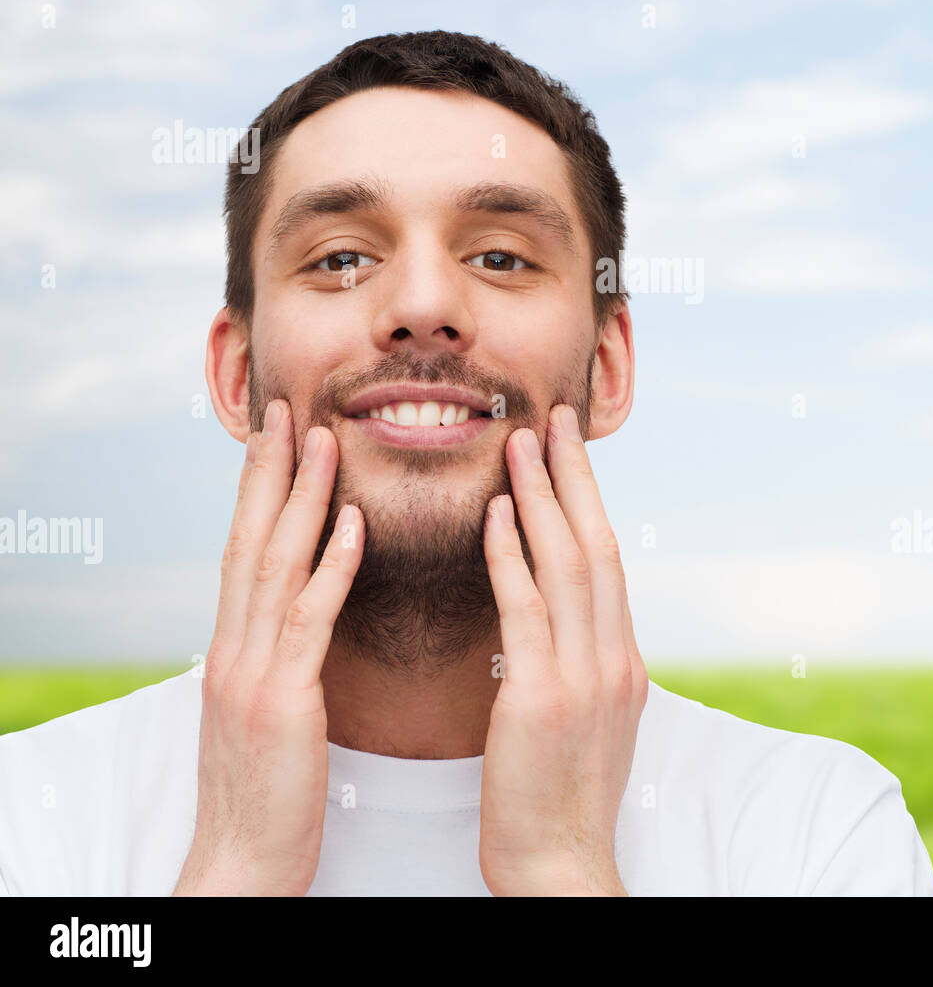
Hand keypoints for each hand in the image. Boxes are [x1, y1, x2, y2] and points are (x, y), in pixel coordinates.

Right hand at [173, 400, 364, 895]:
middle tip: (289, 408)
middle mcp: (234, 648)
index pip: (245, 550)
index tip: (278, 436)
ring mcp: (252, 672)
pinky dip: (332, 565)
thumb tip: (297, 613)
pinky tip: (355, 523)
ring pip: (276, 563)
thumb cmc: (268, 791)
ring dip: (303, 496)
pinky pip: (310, 619)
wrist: (242, 866)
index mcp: (233, 649)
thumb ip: (278, 655)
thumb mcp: (266, 711)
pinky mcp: (281, 702)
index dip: (260, 489)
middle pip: (251, 539)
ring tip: (324, 438)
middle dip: (271, 470)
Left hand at [479, 404, 647, 896]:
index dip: (588, 500)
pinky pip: (526, 610)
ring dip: (543, 497)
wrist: (560, 867)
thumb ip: (585, 659)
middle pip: (597, 543)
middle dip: (574, 477)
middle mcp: (614, 657)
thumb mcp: (589, 718)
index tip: (569, 451)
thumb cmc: (560, 795)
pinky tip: (494, 515)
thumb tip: (571, 617)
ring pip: (568, 563)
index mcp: (624, 659)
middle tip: (554, 419)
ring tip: (521, 442)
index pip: (609, 558)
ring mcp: (584, 676)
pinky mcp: (541, 699)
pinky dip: (512, 556)